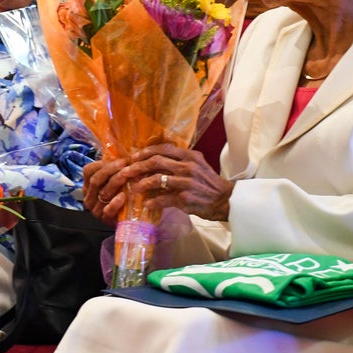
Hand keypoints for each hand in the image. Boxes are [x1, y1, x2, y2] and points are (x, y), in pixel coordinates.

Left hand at [82, 143, 232, 225]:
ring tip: (134, 188)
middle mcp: (188, 167)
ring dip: (142, 184)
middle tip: (127, 172)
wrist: (225, 200)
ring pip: (157, 180)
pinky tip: (146, 204)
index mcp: (190, 156)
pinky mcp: (185, 199)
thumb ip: (179, 160)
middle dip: (138, 166)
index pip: (163, 148)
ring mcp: (186, 183)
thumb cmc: (207, 182)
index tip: (133, 156)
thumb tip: (153, 158)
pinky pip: (163, 199)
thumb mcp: (196, 164)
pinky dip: (152, 201)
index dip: (145, 152)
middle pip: (156, 162)